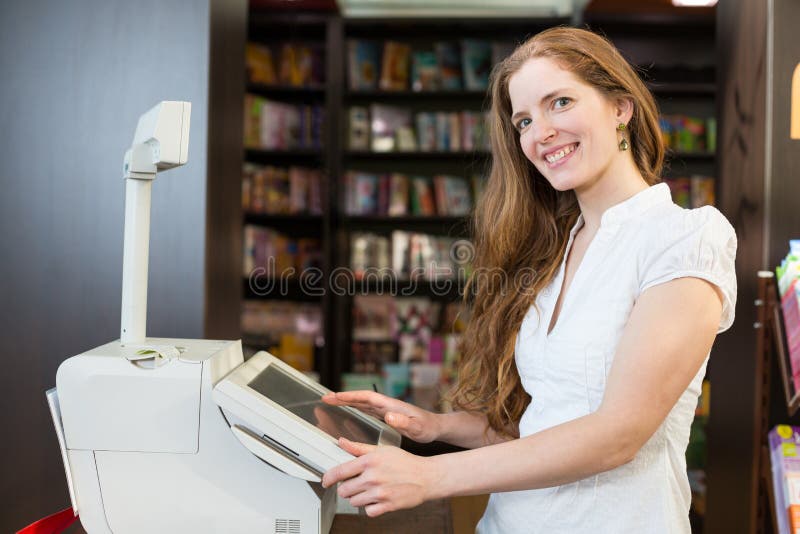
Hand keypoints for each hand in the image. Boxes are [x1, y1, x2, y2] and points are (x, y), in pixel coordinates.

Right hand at [321, 390, 440, 442]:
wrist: (436, 428)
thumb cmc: (428, 428)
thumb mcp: (417, 428)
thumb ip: (404, 423)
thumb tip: (389, 416)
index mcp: (390, 405)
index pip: (366, 397)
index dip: (349, 396)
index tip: (334, 396)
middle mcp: (387, 405)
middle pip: (360, 398)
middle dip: (343, 397)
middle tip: (325, 398)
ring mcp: (387, 409)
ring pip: (362, 403)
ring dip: (347, 402)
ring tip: (332, 403)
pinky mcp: (388, 415)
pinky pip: (367, 410)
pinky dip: (356, 408)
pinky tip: (350, 413)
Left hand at [321, 438, 442, 516]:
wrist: (426, 477)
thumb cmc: (405, 462)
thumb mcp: (382, 450)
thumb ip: (359, 448)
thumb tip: (342, 442)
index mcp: (369, 461)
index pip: (340, 472)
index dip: (329, 478)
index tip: (326, 481)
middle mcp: (373, 477)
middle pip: (344, 490)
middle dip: (347, 487)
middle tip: (355, 484)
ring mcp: (379, 493)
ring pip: (354, 501)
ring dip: (358, 497)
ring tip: (368, 490)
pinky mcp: (386, 506)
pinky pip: (367, 511)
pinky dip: (370, 507)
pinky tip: (376, 499)